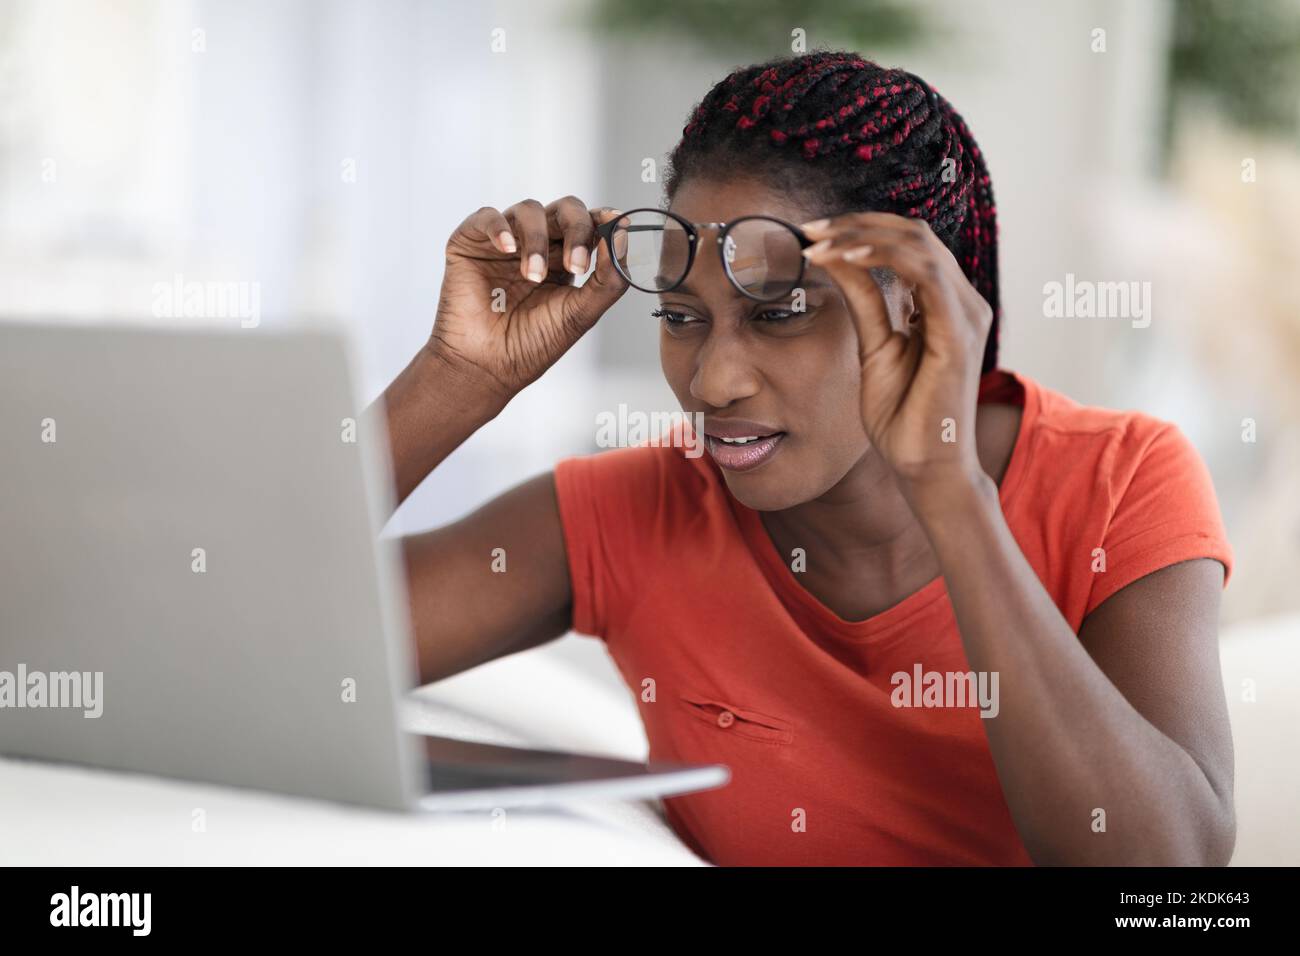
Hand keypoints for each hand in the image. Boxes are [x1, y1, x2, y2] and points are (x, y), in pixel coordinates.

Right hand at [429, 196, 627, 402]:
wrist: (487, 366)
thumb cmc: (531, 345)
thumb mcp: (581, 313)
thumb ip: (608, 278)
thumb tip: (622, 234)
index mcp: (564, 260)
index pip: (589, 225)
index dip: (602, 219)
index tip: (614, 222)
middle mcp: (537, 246)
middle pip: (565, 209)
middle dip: (577, 229)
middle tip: (577, 265)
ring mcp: (504, 242)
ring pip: (530, 210)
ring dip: (538, 241)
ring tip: (533, 277)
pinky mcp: (471, 242)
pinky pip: (487, 216)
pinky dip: (500, 228)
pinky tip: (508, 249)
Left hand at [800, 212, 994, 494]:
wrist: (924, 467)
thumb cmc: (903, 417)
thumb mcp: (874, 347)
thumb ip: (865, 302)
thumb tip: (838, 260)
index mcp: (947, 304)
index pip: (909, 243)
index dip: (862, 228)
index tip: (813, 233)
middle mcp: (963, 301)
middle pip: (914, 233)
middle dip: (857, 223)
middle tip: (809, 229)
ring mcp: (966, 314)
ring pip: (919, 243)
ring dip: (862, 234)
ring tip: (818, 242)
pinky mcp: (958, 333)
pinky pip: (923, 273)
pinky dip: (881, 257)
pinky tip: (844, 259)